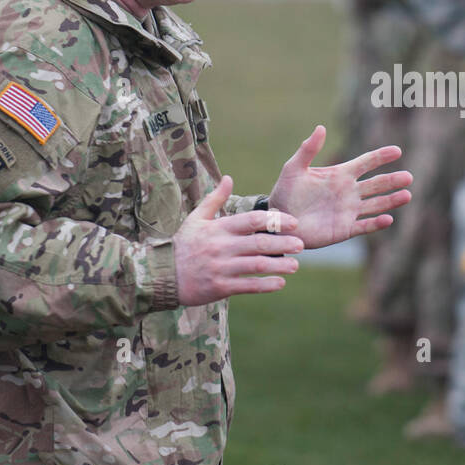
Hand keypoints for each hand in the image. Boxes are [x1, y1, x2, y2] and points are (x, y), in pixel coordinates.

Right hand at [173, 175, 304, 306]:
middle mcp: (221, 247)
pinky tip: (280, 283)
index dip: (275, 220)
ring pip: (256, 265)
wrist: (162, 275)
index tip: (293, 222)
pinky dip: (265, 285)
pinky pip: (247, 286)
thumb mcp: (196, 218)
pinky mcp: (220, 287)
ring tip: (295, 266)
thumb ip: (215, 199)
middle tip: (302, 244)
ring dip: (279, 265)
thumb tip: (228, 178)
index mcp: (218, 228)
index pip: (251, 220)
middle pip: (258, 243)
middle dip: (283, 243)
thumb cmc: (183, 245)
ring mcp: (221, 268)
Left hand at [268, 125, 412, 249]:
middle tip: (408, 177)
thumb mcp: (294, 168)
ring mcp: (348, 211)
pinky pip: (364, 226)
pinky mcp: (344, 229)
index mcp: (340, 175)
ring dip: (391, 200)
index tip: (397, 151)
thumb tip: (320, 127)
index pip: (366, 163)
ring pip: (376, 204)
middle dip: (392, 180)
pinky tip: (388, 218)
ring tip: (407, 195)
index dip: (381, 157)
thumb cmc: (285, 192)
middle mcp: (348, 192)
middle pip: (377, 184)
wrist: (279, 220)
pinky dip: (376, 223)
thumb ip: (308, 149)